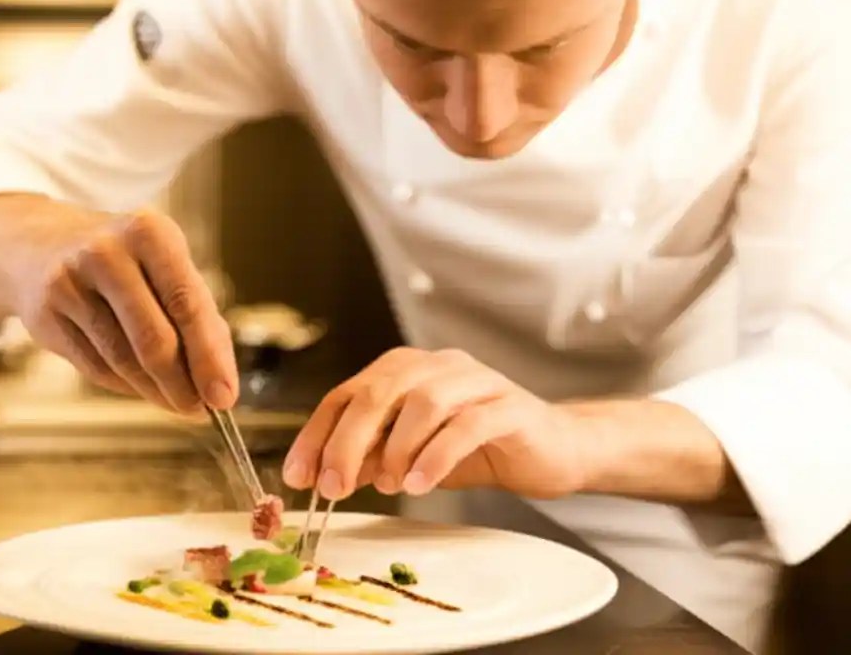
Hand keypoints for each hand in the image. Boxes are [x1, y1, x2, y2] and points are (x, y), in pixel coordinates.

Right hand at [9, 202, 236, 413]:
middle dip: (182, 383)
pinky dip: (125, 385)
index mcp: (149, 233)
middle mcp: (106, 252)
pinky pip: (95, 366)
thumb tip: (219, 381)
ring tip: (177, 402)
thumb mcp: (165, 267)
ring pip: (122, 359)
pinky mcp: (45, 314)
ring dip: (154, 391)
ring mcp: (69, 282)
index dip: (208, 356)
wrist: (39, 245)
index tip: (223, 395)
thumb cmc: (123, 261)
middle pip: (153, 338)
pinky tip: (142, 387)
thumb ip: (198, 316)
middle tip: (199, 409)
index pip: (187, 304)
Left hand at [281, 347, 587, 499]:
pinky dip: (435, 456)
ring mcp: (477, 382)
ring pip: (424, 402)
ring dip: (396, 447)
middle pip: (380, 391)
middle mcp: (439, 365)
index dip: (318, 433)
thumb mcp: (411, 455)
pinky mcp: (510, 407)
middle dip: (348, 441)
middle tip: (332, 485)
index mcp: (407, 368)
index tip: (298, 475)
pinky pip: (467, 425)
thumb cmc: (477, 447)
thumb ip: (371, 457)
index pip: (348, 392)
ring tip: (389, 485)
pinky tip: (418, 484)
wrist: (552, 449)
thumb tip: (324, 475)